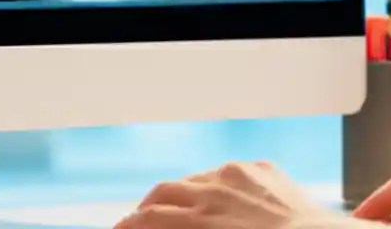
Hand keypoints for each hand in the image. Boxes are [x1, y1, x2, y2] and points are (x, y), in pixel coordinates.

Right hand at [118, 161, 335, 228]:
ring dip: (179, 196)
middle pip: (162, 192)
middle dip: (144, 209)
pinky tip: (218, 201)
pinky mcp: (264, 169)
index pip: (145, 219)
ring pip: (193, 178)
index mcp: (198, 221)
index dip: (126, 227)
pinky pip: (228, 173)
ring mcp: (240, 175)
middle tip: (137, 224)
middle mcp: (214, 190)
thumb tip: (156, 226)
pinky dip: (215, 186)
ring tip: (177, 213)